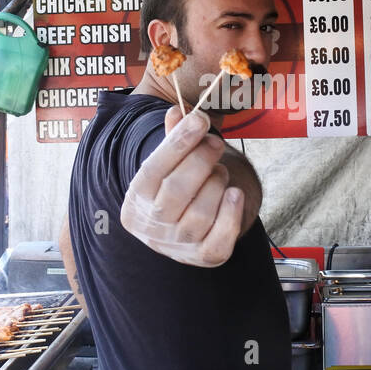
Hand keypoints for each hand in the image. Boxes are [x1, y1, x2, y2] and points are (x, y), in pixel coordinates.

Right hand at [120, 108, 243, 267]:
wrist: (179, 233)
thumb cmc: (174, 190)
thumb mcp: (166, 165)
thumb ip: (173, 140)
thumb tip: (177, 111)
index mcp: (136, 199)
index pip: (153, 169)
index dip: (178, 142)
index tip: (199, 119)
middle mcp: (152, 226)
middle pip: (177, 190)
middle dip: (201, 159)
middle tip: (215, 143)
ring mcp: (177, 245)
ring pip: (201, 213)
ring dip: (216, 184)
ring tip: (220, 172)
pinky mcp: (203, 257)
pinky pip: (219, 240)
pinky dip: (231, 215)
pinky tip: (235, 193)